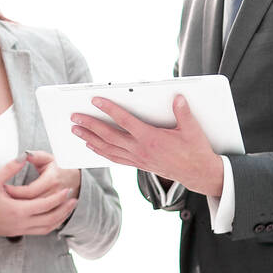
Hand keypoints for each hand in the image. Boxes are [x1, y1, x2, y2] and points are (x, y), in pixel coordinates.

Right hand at [0, 156, 78, 237]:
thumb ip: (10, 168)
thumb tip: (23, 155)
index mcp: (17, 210)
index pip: (45, 205)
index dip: (58, 197)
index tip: (67, 189)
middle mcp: (22, 223)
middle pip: (51, 218)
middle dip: (64, 208)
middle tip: (74, 198)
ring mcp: (20, 230)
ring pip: (48, 227)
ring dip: (60, 218)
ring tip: (68, 208)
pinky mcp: (18, 233)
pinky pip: (40, 231)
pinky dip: (51, 225)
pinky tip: (54, 217)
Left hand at [71, 95, 224, 195]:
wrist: (198, 174)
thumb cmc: (195, 151)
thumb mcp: (192, 130)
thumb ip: (183, 113)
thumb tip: (178, 98)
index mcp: (150, 138)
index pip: (124, 121)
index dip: (108, 109)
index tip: (95, 100)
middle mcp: (140, 149)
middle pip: (109, 135)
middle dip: (89, 125)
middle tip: (74, 117)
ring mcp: (137, 158)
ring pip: (107, 148)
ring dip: (89, 139)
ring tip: (76, 131)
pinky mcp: (138, 164)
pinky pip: (114, 158)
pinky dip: (100, 151)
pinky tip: (91, 146)